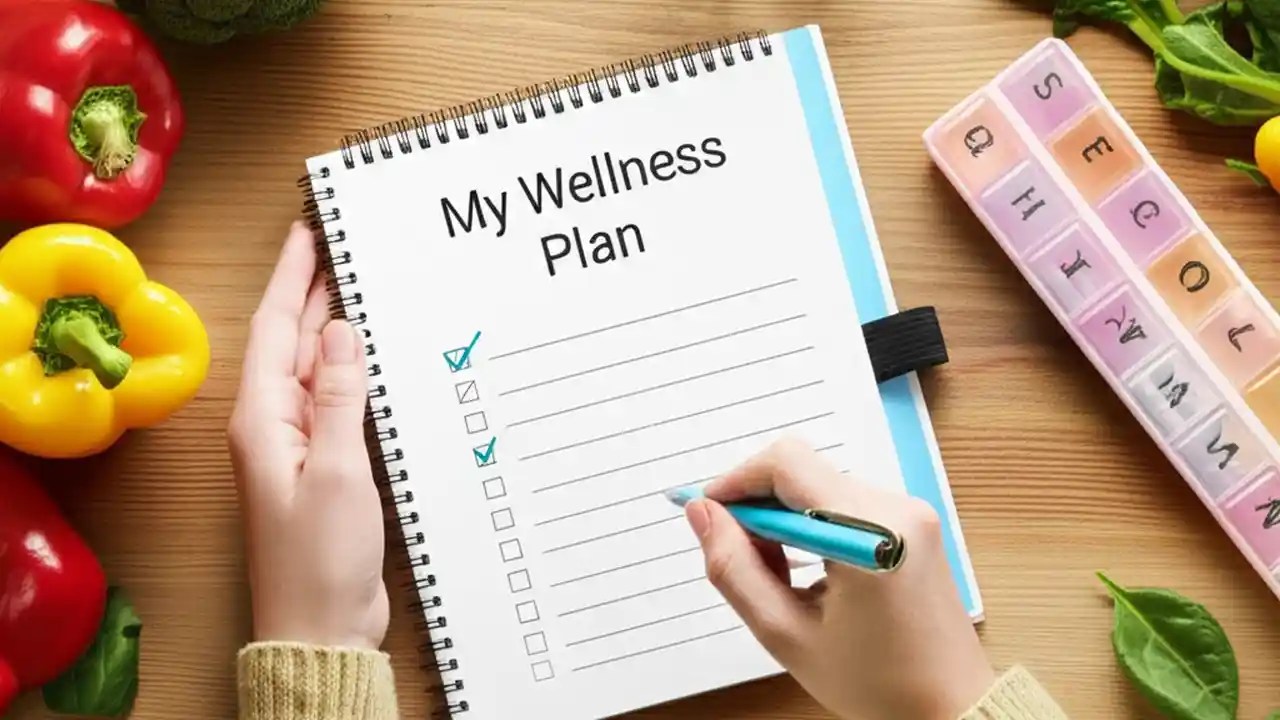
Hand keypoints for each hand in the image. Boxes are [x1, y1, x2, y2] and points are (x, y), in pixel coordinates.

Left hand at [227, 221, 388, 649]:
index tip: (307, 232)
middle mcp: (274, 426)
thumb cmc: (319, 560)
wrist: (321, 626)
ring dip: (333, 330)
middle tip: (339, 244)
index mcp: (263, 421)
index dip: (291, 277)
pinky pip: (335, 404)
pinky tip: (372, 358)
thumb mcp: (336, 470)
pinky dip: (353, 374)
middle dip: (312, 292)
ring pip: (315, 371)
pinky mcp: (322, 467)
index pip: (274, 329)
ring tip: (357, 285)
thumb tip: (338, 331)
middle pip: (291, 343)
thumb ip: (337, 398)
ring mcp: (297, 447)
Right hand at [687, 439, 993, 719]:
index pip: (787, 465)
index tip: (708, 512)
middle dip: (759, 505)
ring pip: (819, 485)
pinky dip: (812, 526)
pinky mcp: (912, 523)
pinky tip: (806, 573)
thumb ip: (734, 568)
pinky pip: (844, 502)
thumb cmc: (879, 684)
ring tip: (778, 578)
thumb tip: (702, 515)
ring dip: (785, 519)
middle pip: (802, 471)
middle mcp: (897, 507)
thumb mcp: (787, 633)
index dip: (737, 481)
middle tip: (739, 558)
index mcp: (871, 531)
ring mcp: (910, 512)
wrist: (951, 708)